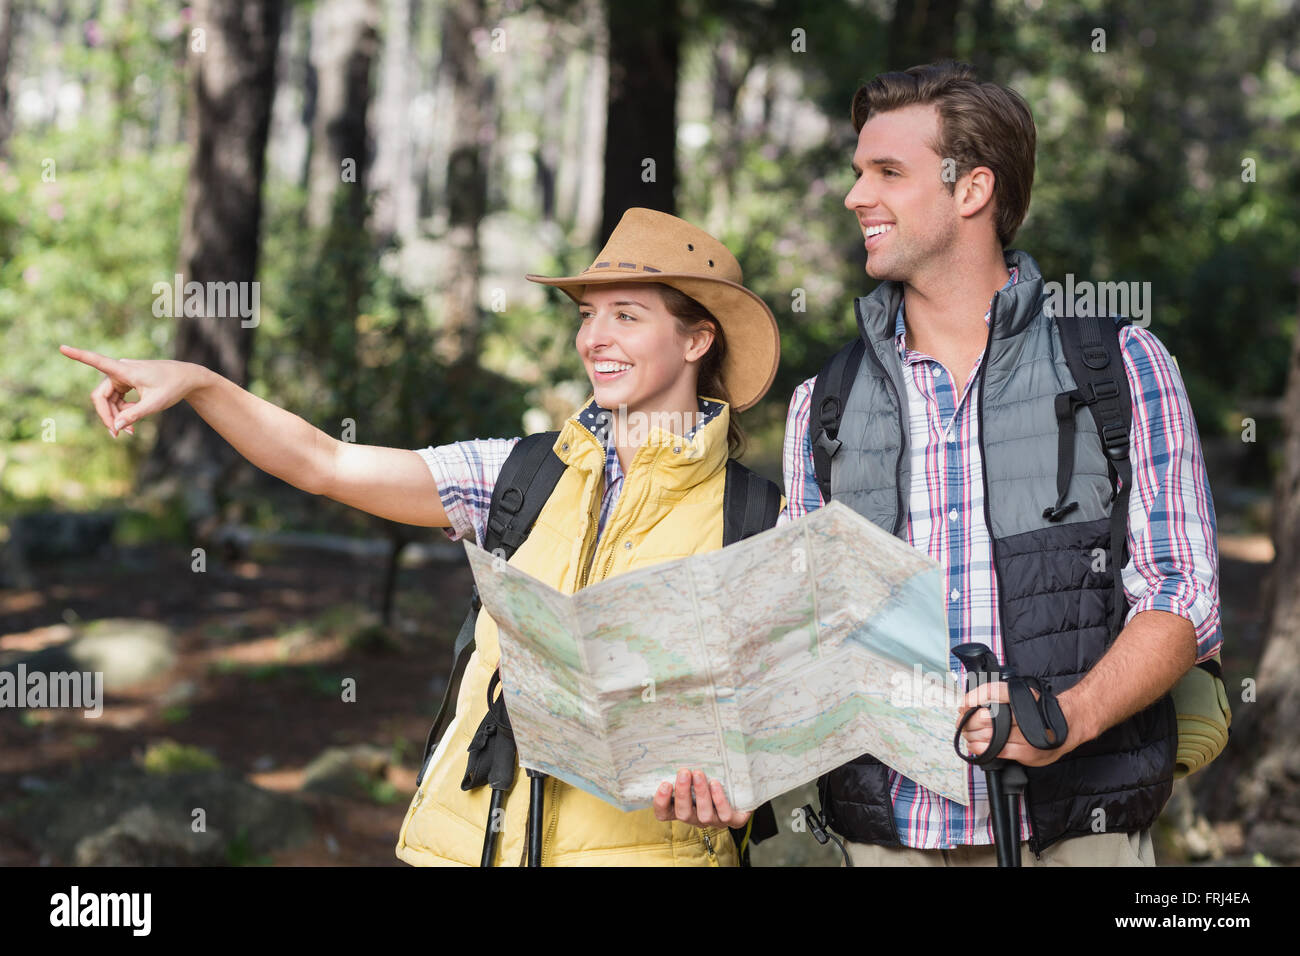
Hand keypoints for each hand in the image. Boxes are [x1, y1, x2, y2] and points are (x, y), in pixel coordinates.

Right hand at [60, 345, 198, 437]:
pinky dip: (122, 411)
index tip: (62, 347)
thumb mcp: (155, 404)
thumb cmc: (172, 387)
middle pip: (101, 396)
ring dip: (116, 416)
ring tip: (129, 432)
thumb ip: (134, 415)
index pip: (97, 361)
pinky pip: (116, 399)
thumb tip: (115, 426)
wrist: (188, 378)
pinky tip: (131, 423)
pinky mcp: (126, 381)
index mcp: (125, 370)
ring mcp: (123, 376)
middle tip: (117, 435)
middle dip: (107, 415)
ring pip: (109, 399)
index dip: (79, 355)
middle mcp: (120, 370)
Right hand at [652, 768, 750, 828]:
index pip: (664, 813)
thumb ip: (684, 767)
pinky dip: (719, 800)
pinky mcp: (733, 820)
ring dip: (700, 793)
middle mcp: (696, 817)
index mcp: (682, 807)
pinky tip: (715, 784)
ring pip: (703, 815)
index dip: (661, 802)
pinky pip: (724, 815)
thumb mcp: (695, 772)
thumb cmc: (712, 776)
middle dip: (682, 793)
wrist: (742, 787)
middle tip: (684, 773)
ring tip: (699, 774)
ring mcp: (714, 820)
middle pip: (683, 814)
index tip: (665, 783)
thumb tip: (675, 743)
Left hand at [955, 682, 1084, 767]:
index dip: (973, 697)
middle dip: (967, 720)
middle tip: (962, 721)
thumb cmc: (1039, 711)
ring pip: (986, 735)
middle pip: (983, 717)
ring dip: (971, 735)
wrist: (1068, 724)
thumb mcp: (1020, 695)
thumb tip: (969, 702)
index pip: (991, 691)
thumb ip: (998, 697)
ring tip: (968, 733)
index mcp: (1020, 696)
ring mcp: (1025, 735)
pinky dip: (979, 748)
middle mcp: (1023, 714)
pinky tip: (974, 745)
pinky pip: (995, 750)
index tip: (963, 704)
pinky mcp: (1026, 752)